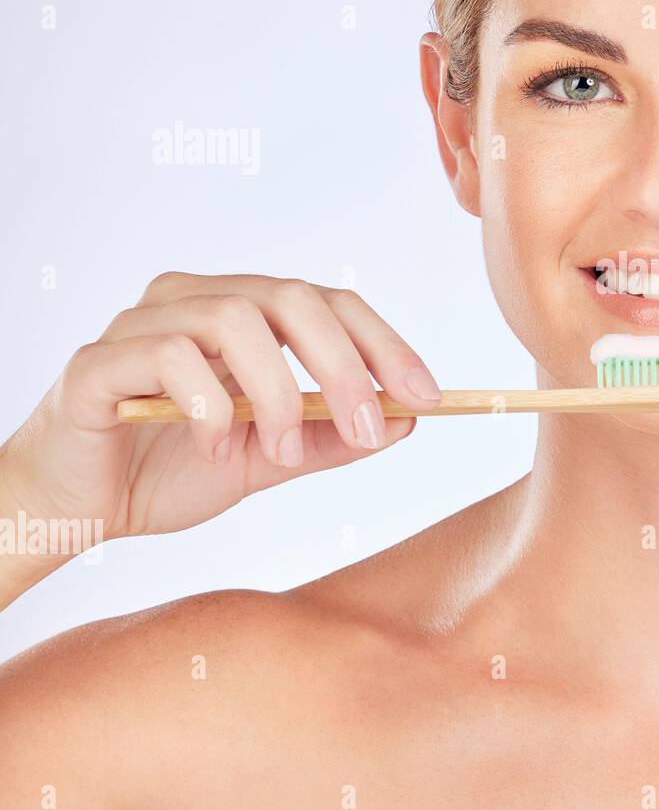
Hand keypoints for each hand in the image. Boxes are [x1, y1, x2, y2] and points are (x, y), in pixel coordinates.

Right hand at [0, 271, 440, 556]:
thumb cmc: (170, 470)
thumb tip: (407, 420)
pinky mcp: (98, 362)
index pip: (328, 303)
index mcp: (241, 315)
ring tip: (281, 449)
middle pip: (291, 298)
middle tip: (370, 426)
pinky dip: (208, 402)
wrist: (77, 511)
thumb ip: (332, 437)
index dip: (384, 343)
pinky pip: (166, 354)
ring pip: (234, 318)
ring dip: (276, 389)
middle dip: (344, 364)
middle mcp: (194, 301)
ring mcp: (143, 324)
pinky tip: (215, 445)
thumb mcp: (271, 459)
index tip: (429, 396)